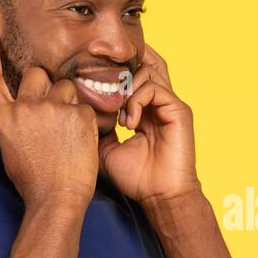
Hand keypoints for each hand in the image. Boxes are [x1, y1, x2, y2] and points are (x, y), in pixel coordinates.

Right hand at [0, 27, 98, 209]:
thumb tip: (23, 110)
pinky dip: (86, 120)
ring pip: (66, 88)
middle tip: (54, 107)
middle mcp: (25, 107)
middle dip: (46, 84)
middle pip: (37, 74)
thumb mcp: (13, 148)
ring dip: (69, 102)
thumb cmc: (34, 181)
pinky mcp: (78, 114)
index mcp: (5, 117)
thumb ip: (16, 122)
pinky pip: (85, 107)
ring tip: (70, 132)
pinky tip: (82, 141)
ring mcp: (52, 108)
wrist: (56, 199)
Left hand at [98, 43, 200, 205]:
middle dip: (121, 63)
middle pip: (145, 61)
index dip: (115, 67)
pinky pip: (154, 88)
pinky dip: (136, 100)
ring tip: (118, 113)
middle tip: (101, 73)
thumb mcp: (104, 148)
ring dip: (126, 86)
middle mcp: (159, 101)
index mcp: (145, 107)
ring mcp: (170, 104)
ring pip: (147, 69)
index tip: (91, 70)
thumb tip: (79, 109)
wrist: (159, 196)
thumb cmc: (136, 178)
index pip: (134, 72)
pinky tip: (129, 122)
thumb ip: (97, 126)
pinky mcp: (179, 110)